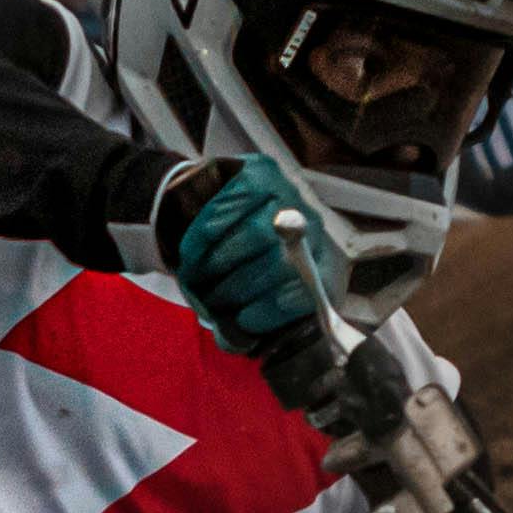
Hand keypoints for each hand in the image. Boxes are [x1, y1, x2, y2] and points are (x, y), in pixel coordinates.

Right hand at [163, 164, 319, 358]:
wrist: (207, 210)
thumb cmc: (230, 269)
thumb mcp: (241, 303)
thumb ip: (240, 327)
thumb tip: (232, 341)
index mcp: (320, 268)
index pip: (308, 291)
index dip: (275, 309)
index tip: (244, 321)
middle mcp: (315, 229)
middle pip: (280, 263)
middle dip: (239, 288)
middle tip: (211, 300)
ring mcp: (292, 197)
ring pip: (257, 236)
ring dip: (220, 263)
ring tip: (196, 276)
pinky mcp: (263, 172)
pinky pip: (232, 207)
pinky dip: (206, 233)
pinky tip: (191, 249)